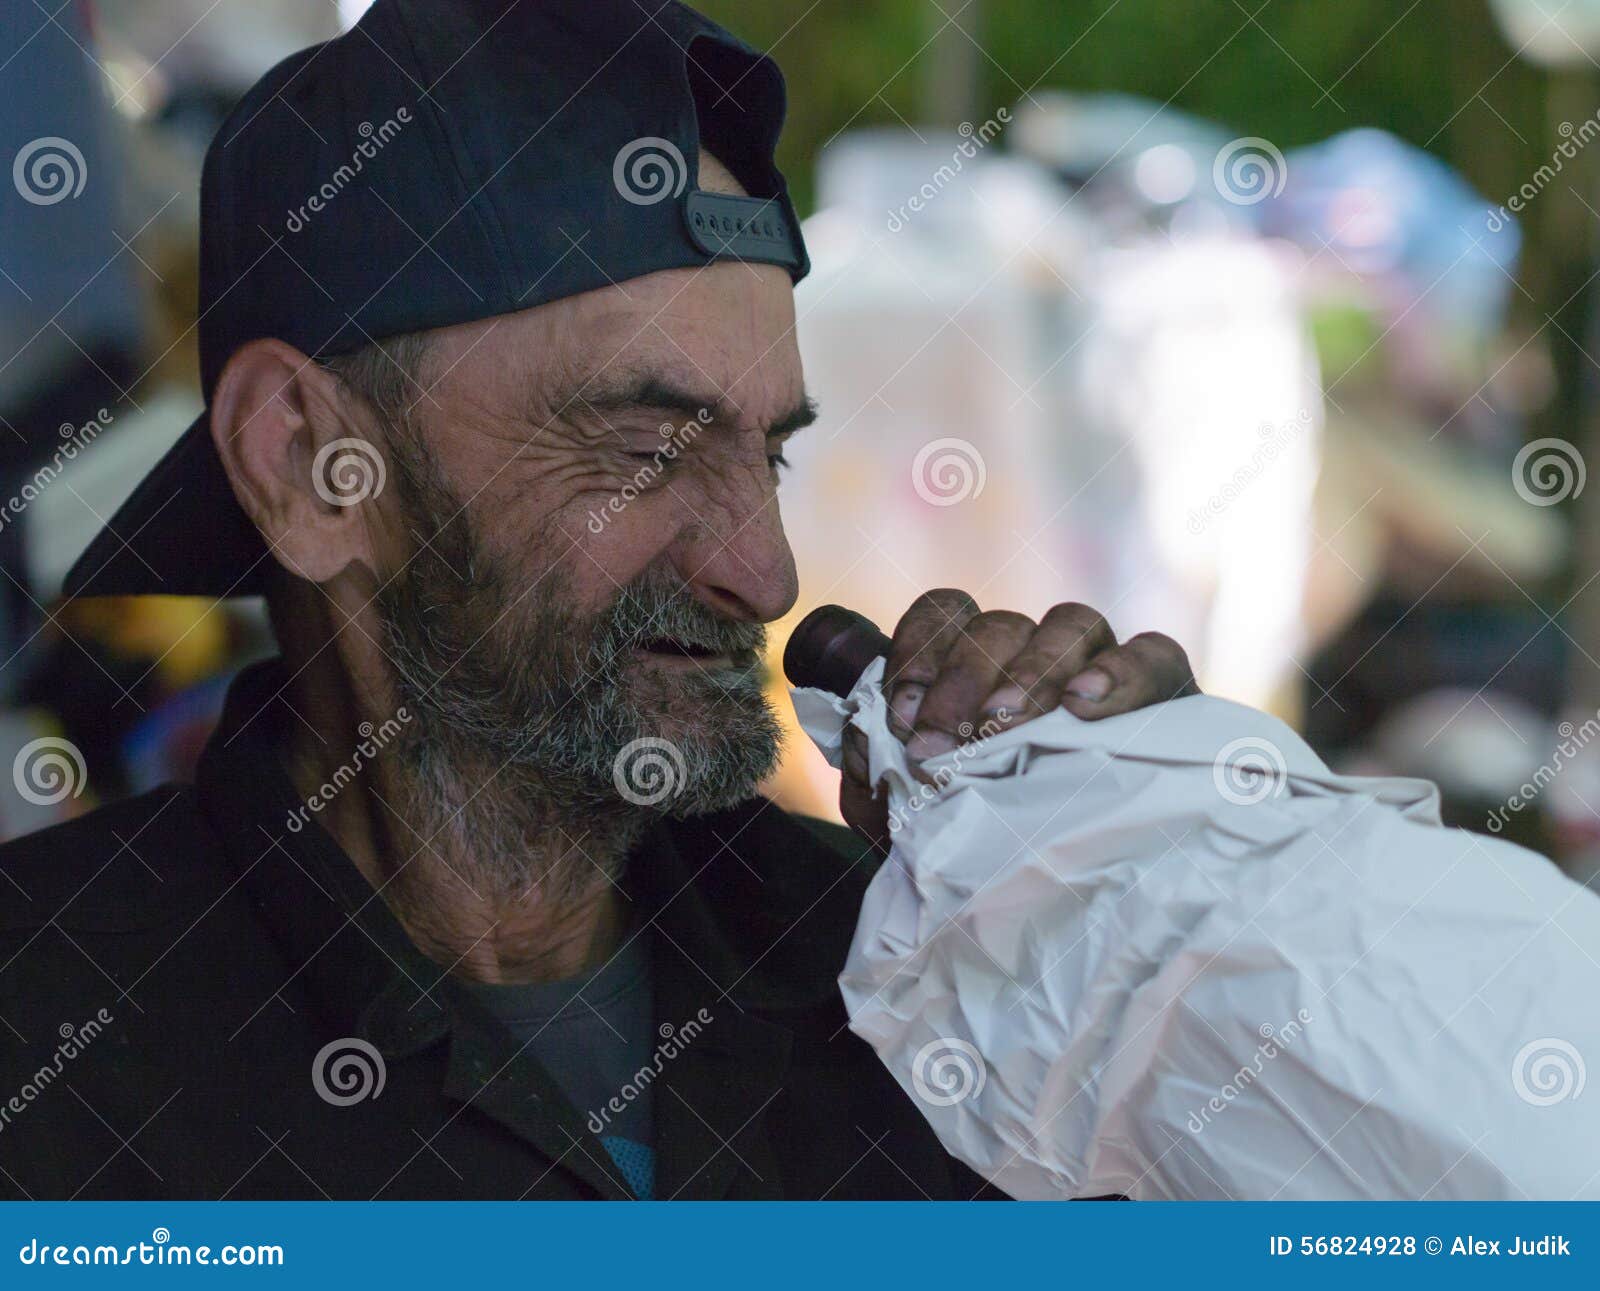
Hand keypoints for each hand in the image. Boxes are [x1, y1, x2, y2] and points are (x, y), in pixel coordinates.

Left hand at [840, 589, 1198, 848]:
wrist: (1059, 900)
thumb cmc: (979, 845)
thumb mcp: (911, 819)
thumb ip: (877, 779)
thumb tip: (864, 749)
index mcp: (976, 666)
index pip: (945, 614)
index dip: (919, 652)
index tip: (903, 716)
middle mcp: (1035, 654)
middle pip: (1000, 624)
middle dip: (962, 676)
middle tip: (943, 738)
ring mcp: (1101, 667)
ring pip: (1072, 623)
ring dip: (1031, 669)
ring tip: (1006, 723)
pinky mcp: (1164, 698)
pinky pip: (1155, 656)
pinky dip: (1120, 670)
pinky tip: (1087, 705)